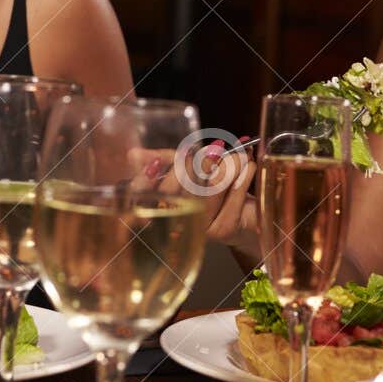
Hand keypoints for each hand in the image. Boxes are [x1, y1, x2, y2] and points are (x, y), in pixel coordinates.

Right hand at [129, 142, 258, 255]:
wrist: (246, 214)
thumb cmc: (212, 186)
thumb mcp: (189, 167)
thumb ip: (166, 159)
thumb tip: (133, 154)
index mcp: (158, 205)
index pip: (142, 192)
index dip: (150, 175)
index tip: (170, 156)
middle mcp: (172, 222)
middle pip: (180, 188)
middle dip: (200, 164)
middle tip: (214, 151)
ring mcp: (197, 228)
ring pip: (211, 188)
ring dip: (230, 165)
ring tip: (240, 155)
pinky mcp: (222, 230)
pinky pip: (234, 196)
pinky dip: (244, 176)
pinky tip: (249, 165)